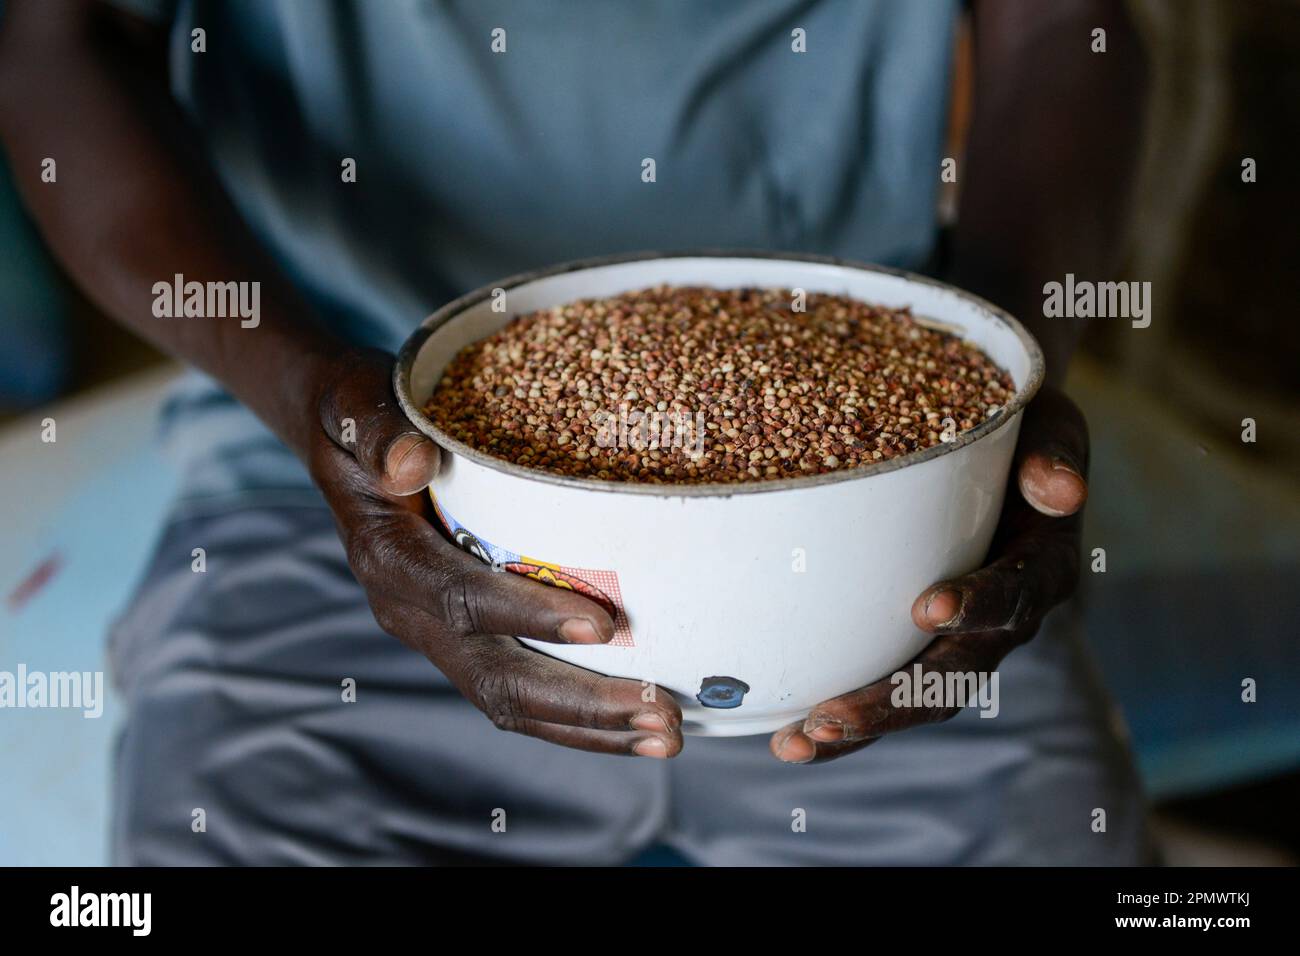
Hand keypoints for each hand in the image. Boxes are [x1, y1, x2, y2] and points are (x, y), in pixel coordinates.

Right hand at [307, 348, 682, 756]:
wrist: (344, 444)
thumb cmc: (363, 416)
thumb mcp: (357, 406)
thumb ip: (377, 429)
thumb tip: (406, 462)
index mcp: (389, 558)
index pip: (462, 599)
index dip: (530, 616)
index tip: (605, 624)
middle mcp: (411, 612)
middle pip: (497, 677)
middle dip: (582, 702)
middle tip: (662, 714)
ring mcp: (439, 635)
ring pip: (513, 701)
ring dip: (592, 726)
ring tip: (667, 735)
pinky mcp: (466, 641)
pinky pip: (520, 693)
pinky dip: (578, 715)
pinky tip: (637, 722)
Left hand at [771, 385, 1088, 762]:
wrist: (1003, 442)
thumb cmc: (1020, 427)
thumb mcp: (1047, 426)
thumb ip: (1052, 454)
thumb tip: (1061, 490)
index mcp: (1042, 568)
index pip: (1016, 596)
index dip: (978, 606)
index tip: (929, 609)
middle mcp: (1003, 618)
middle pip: (954, 678)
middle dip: (893, 702)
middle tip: (831, 717)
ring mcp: (960, 639)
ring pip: (915, 699)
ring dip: (858, 726)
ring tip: (795, 743)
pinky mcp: (916, 641)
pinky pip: (882, 683)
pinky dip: (838, 714)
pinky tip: (784, 734)